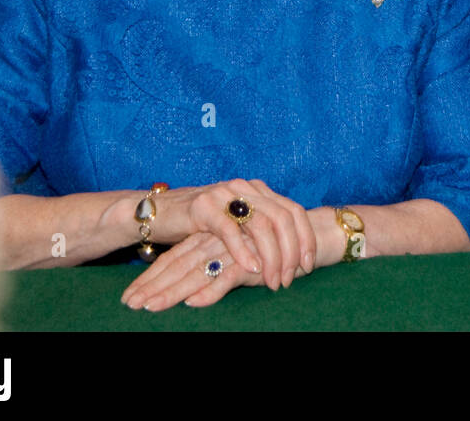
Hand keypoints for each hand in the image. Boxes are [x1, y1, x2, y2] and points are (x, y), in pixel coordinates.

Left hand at [121, 231, 268, 310]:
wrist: (307, 234)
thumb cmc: (271, 249)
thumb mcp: (237, 261)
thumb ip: (214, 273)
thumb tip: (191, 298)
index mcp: (209, 237)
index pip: (174, 258)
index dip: (151, 278)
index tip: (129, 298)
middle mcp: (217, 241)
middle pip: (179, 265)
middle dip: (153, 286)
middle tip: (130, 305)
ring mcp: (233, 249)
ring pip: (197, 271)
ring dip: (173, 291)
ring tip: (151, 307)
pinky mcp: (253, 260)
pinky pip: (228, 277)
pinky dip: (211, 290)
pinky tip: (194, 302)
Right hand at [149, 178, 317, 291]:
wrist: (160, 213)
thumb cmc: (202, 224)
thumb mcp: (238, 223)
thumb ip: (262, 229)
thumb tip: (294, 252)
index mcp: (258, 189)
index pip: (293, 210)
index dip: (305, 238)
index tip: (309, 264)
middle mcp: (245, 187)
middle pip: (282, 218)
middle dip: (291, 251)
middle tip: (290, 278)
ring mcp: (225, 194)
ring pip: (261, 224)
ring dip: (271, 256)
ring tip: (273, 280)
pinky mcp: (204, 207)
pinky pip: (230, 230)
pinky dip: (244, 252)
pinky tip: (252, 269)